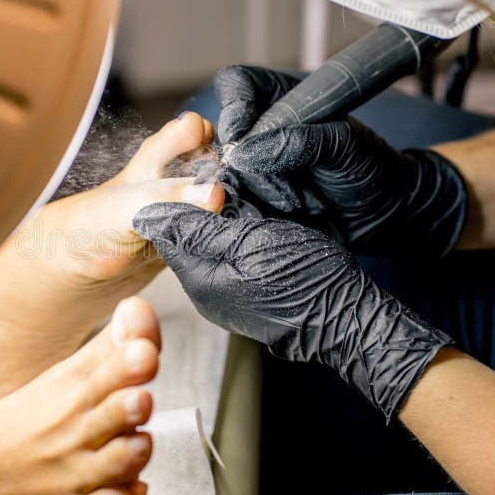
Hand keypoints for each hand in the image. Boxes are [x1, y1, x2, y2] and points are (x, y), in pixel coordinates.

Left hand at [134, 203, 453, 421]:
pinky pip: (229, 258)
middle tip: (231, 186)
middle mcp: (204, 292)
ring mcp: (226, 296)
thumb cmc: (306, 278)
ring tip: (250, 202)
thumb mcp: (249, 242)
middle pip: (187, 237)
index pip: (166, 231)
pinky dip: (240, 237)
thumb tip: (147, 217)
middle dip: (204, 208)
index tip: (206, 178)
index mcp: (198, 280)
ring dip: (224, 221)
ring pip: (209, 245)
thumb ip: (198, 229)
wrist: (347, 317)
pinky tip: (261, 224)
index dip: (182, 198)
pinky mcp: (245, 294)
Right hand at [215, 65, 468, 255]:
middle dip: (252, 166)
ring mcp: (251, 165)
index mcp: (280, 97)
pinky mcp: (250, 198)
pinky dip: (255, 212)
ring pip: (224, 174)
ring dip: (259, 193)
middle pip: (225, 136)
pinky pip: (232, 204)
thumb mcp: (341, 145)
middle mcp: (259, 129)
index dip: (234, 108)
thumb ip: (297, 141)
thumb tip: (244, 153)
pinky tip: (285, 217)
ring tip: (299, 203)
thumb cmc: (367, 167)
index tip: (243, 138)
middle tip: (289, 188)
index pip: (237, 85)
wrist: (380, 213)